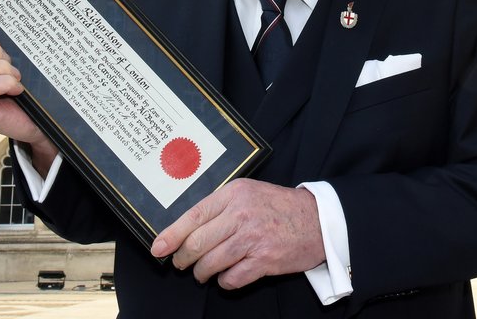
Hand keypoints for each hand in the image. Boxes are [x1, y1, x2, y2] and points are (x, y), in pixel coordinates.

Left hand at [150, 179, 324, 288]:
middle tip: (181, 264)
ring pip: (211, 263)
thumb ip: (222, 207)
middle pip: (198, 243)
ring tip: (203, 273)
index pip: (194, 216)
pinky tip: (227, 278)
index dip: (172, 235)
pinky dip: (224, 282)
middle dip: (183, 259)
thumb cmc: (280, 207)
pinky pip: (232, 278)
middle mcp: (241, 214)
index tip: (158, 248)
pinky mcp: (264, 260)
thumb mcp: (249, 194)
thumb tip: (189, 228)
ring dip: (202, 273)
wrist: (318, 220)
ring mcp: (253, 238)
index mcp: (234, 194)